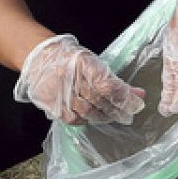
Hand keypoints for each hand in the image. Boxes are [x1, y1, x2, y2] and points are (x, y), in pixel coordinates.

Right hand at [13, 35, 144, 124]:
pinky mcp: (54, 106)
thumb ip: (114, 79)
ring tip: (114, 116)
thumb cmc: (69, 58)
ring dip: (105, 116)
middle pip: (100, 101)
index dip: (125, 97)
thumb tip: (138, 94)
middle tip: (129, 114)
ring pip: (89, 112)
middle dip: (118, 109)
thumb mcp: (92, 62)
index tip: (137, 103)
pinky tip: (94, 117)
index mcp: (83, 64)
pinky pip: (75, 119)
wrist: (39, 58)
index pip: (109, 86)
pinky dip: (87, 120)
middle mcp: (72, 80)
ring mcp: (61, 95)